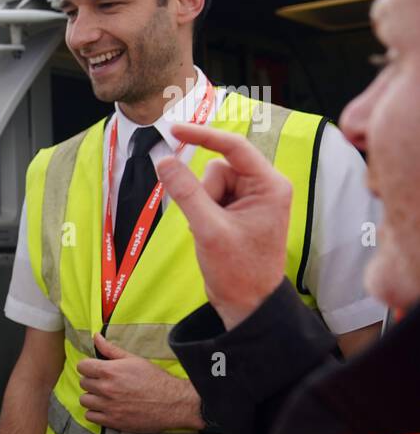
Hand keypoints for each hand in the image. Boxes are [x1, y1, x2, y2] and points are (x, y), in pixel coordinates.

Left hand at [76, 333, 203, 432]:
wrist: (174, 403)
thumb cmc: (155, 379)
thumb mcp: (134, 360)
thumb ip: (111, 349)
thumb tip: (96, 336)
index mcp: (110, 371)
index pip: (82, 367)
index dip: (88, 367)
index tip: (96, 369)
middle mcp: (106, 389)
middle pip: (83, 383)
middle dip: (92, 381)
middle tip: (105, 382)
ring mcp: (108, 406)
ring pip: (84, 400)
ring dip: (92, 397)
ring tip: (105, 396)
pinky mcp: (113, 421)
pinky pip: (90, 416)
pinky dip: (95, 412)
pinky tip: (106, 408)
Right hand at [156, 124, 291, 328]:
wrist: (247, 304)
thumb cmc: (238, 270)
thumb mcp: (208, 229)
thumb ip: (185, 191)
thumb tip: (164, 160)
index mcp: (269, 186)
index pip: (234, 147)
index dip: (203, 135)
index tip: (173, 129)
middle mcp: (263, 187)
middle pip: (217, 169)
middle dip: (204, 193)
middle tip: (208, 224)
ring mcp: (250, 199)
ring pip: (209, 184)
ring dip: (202, 206)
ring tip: (212, 233)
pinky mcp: (237, 211)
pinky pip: (208, 198)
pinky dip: (202, 214)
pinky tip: (212, 235)